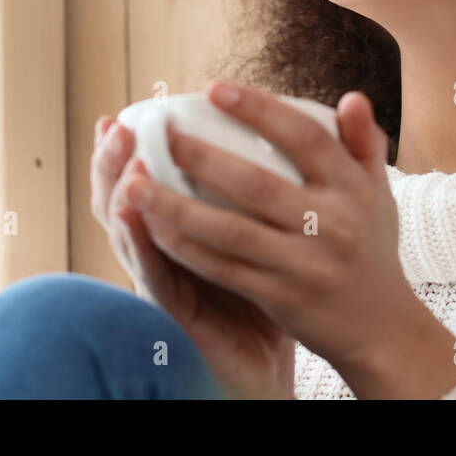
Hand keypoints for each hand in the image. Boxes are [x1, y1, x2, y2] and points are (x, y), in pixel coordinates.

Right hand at [90, 114, 294, 399]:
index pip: (148, 180)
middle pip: (126, 200)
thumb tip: (342, 105)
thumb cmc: (288, 282)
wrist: (294, 350)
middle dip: (114, 162)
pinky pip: (155, 274)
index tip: (124, 111)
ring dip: (121, 197)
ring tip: (122, 164)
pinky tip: (134, 217)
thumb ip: (292, 175)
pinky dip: (143, 244)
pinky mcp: (177, 312)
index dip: (132, 151)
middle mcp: (170, 249)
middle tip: (114, 126)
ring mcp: (168, 280)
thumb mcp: (287, 226)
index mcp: (191, 223)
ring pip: (131, 235)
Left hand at [124, 81, 434, 388]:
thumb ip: (364, 143)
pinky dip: (187, 249)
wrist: (381, 327)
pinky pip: (225, 270)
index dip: (259, 110)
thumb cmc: (370, 247)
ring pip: (231, 231)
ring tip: (134, 182)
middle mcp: (332, 223)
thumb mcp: (378, 192)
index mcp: (352, 188)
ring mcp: (305, 264)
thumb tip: (351, 96)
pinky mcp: (283, 298)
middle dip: (201, 156)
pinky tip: (154, 229)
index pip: (305, 138)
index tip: (213, 87)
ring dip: (177, 207)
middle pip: (257, 184)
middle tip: (159, 131)